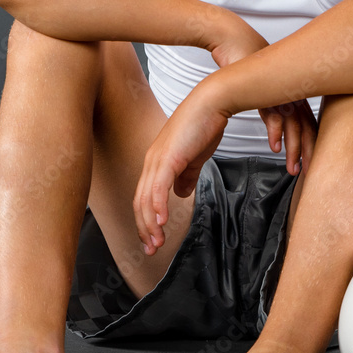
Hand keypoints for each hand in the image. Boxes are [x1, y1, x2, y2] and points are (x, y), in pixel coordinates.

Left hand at [133, 87, 229, 254]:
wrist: (212, 103)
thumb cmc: (205, 126)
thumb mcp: (195, 157)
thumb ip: (187, 176)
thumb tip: (181, 194)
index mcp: (156, 162)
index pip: (144, 197)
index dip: (146, 220)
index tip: (153, 239)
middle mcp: (151, 162)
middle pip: (140, 202)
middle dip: (144, 229)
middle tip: (152, 249)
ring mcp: (157, 159)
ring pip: (146, 199)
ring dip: (151, 224)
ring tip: (158, 242)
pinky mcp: (169, 158)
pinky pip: (159, 187)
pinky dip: (158, 206)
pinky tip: (163, 222)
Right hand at [208, 16, 317, 177]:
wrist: (233, 41)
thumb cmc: (246, 63)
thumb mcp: (264, 88)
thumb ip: (273, 104)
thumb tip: (277, 124)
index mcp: (293, 93)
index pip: (309, 123)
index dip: (312, 144)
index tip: (312, 164)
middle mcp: (291, 93)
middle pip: (307, 127)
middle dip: (309, 152)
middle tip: (310, 172)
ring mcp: (279, 91)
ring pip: (294, 124)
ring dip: (294, 148)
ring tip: (294, 168)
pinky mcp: (265, 89)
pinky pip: (275, 113)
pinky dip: (276, 132)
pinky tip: (275, 147)